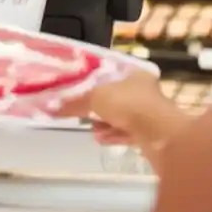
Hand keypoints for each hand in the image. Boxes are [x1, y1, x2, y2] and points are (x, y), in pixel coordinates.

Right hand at [57, 72, 184, 148]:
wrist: (160, 136)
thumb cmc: (129, 105)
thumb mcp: (94, 98)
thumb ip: (73, 102)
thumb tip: (51, 106)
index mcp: (134, 73)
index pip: (109, 72)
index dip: (91, 79)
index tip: (76, 87)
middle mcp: (144, 91)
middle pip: (113, 96)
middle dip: (96, 105)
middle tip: (80, 110)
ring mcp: (148, 113)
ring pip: (119, 116)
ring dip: (104, 122)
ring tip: (90, 128)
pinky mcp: (149, 134)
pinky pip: (125, 132)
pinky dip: (113, 134)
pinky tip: (100, 138)